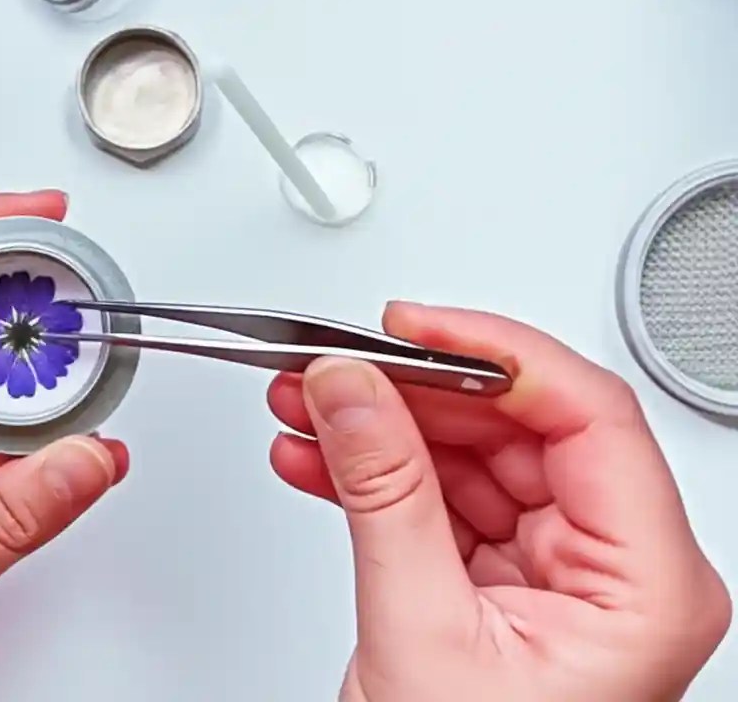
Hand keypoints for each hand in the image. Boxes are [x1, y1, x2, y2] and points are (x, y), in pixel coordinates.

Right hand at [267, 302, 729, 701]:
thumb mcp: (419, 628)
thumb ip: (382, 489)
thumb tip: (350, 386)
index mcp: (646, 584)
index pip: (587, 417)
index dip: (494, 351)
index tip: (410, 326)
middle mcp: (617, 572)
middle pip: (519, 430)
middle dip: (411, 393)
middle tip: (334, 369)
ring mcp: (559, 577)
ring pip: (472, 459)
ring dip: (381, 433)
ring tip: (307, 408)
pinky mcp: (504, 585)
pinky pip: (442, 502)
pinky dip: (375, 480)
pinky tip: (318, 460)